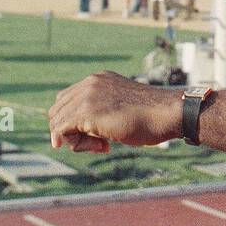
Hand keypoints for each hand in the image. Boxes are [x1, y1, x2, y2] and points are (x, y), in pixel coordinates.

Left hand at [48, 71, 181, 150]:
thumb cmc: (152, 116)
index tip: (94, 137)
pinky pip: (62, 130)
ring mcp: (87, 96)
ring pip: (58, 121)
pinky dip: (76, 144)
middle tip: (97, 144)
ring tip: (102, 145)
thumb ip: (103, 112)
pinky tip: (103, 146)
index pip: (67, 99)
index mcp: (99, 79)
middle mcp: (90, 83)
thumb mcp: (121, 108)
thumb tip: (84, 132)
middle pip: (58, 110)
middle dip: (71, 131)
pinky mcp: (87, 111)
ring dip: (75, 140)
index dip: (73, 122)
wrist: (167, 113)